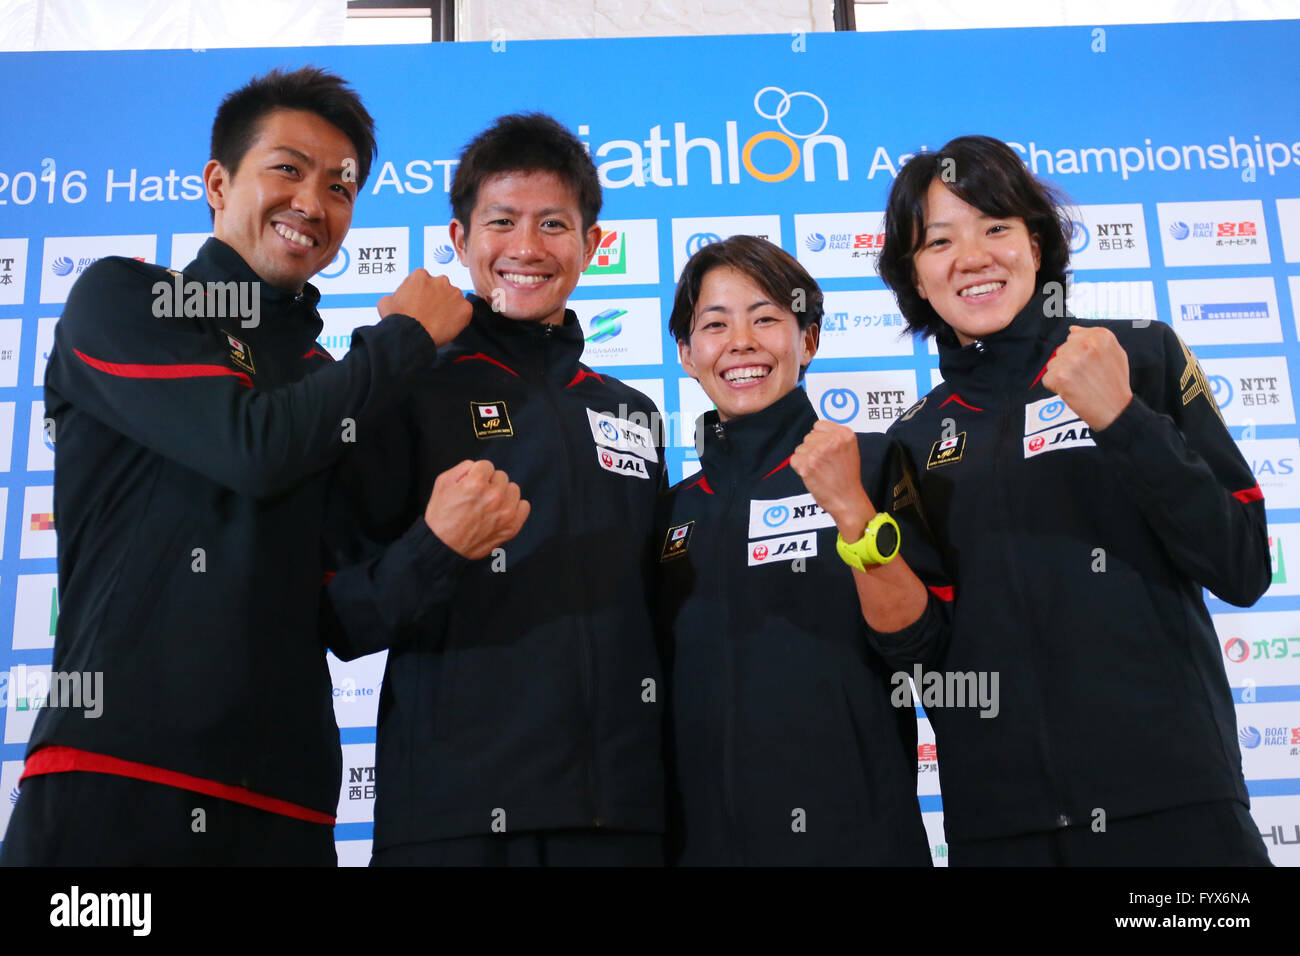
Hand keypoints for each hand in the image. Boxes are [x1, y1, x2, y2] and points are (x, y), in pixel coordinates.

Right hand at [378, 270, 471, 346]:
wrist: (411, 335)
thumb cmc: (398, 319)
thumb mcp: (386, 301)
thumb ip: (395, 294)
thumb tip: (396, 298)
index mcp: (421, 275)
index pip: (425, 281)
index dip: (422, 294)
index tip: (420, 304)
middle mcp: (440, 280)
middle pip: (441, 288)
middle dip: (437, 298)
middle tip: (431, 313)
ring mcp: (455, 293)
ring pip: (454, 299)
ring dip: (449, 307)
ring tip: (439, 322)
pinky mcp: (465, 308)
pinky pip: (465, 312)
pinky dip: (460, 318)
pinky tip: (448, 326)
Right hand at [424, 460, 529, 559]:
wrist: (443, 547)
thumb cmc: (441, 517)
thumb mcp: (442, 483)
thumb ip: (462, 468)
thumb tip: (477, 466)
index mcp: (476, 484)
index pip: (487, 465)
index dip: (476, 474)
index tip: (471, 485)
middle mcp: (493, 497)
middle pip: (501, 476)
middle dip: (489, 483)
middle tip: (478, 497)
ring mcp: (505, 512)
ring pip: (513, 489)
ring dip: (502, 494)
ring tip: (488, 505)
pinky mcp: (512, 526)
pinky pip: (524, 506)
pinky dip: (514, 507)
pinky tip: (500, 512)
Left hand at [790, 420, 876, 539]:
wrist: (847, 500)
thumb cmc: (847, 477)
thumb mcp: (849, 449)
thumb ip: (834, 437)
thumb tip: (814, 431)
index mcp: (845, 434)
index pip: (818, 426)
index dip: (820, 439)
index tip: (827, 451)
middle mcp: (832, 441)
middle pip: (808, 437)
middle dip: (813, 450)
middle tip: (825, 465)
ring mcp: (819, 452)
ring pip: (800, 448)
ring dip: (806, 459)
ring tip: (820, 471)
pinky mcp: (807, 465)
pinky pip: (794, 460)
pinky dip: (800, 468)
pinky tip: (813, 475)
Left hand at [1040, 325, 1133, 430]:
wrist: (1115, 410)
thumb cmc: (1115, 382)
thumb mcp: (1115, 353)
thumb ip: (1095, 338)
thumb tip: (1072, 329)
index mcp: (1101, 336)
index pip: (1074, 336)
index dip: (1079, 353)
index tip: (1091, 365)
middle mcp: (1087, 344)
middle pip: (1062, 349)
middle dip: (1069, 363)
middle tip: (1085, 377)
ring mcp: (1073, 360)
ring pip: (1053, 363)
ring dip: (1062, 375)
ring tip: (1080, 385)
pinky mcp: (1061, 376)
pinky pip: (1048, 378)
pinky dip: (1056, 387)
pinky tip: (1072, 392)